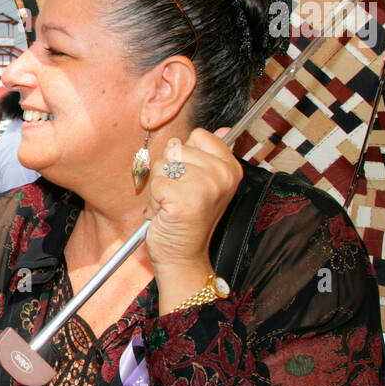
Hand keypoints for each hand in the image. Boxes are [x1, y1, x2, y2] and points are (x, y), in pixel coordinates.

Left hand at [145, 127, 242, 309]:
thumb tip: (223, 129)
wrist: (183, 256)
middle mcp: (222, 174)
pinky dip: (154, 200)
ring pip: (163, 165)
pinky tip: (166, 213)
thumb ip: (211, 155)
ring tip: (172, 204)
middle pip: (176, 148)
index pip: (199, 135)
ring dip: (160, 186)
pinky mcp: (185, 199)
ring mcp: (205, 186)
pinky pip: (155, 183)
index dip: (184, 156)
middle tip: (178, 195)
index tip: (190, 179)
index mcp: (230, 167)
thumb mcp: (206, 184)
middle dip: (169, 172)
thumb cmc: (188, 220)